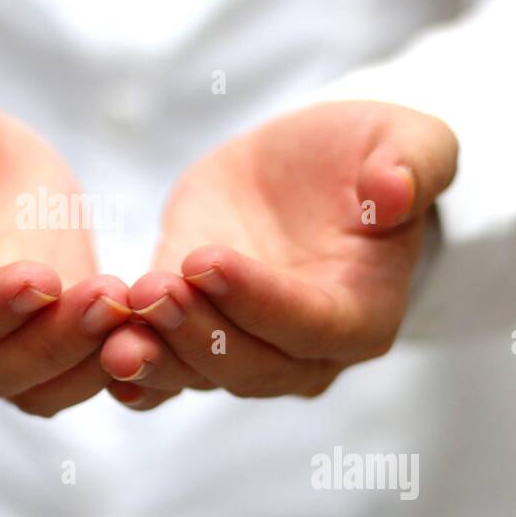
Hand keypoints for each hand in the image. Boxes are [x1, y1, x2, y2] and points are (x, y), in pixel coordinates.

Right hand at [0, 75, 131, 415]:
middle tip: (108, 295)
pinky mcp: (52, 326)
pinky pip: (83, 370)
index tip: (39, 276)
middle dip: (52, 342)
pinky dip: (120, 357)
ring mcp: (1, 335)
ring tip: (139, 305)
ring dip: (91, 359)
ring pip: (42, 387)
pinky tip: (159, 316)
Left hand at [100, 100, 457, 408]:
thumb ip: (414, 165)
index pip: (312, 325)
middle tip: (154, 288)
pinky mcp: (195, 333)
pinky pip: (165, 373)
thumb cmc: (369, 157)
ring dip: (158, 355)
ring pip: (200, 375)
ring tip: (117, 322)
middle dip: (197, 333)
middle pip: (249, 364)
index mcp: (364, 313)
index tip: (204, 261)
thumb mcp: (410, 140)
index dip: (258, 301)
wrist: (308, 168)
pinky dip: (135, 374)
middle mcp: (306, 352)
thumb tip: (395, 194)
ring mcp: (247, 349)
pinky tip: (101, 357)